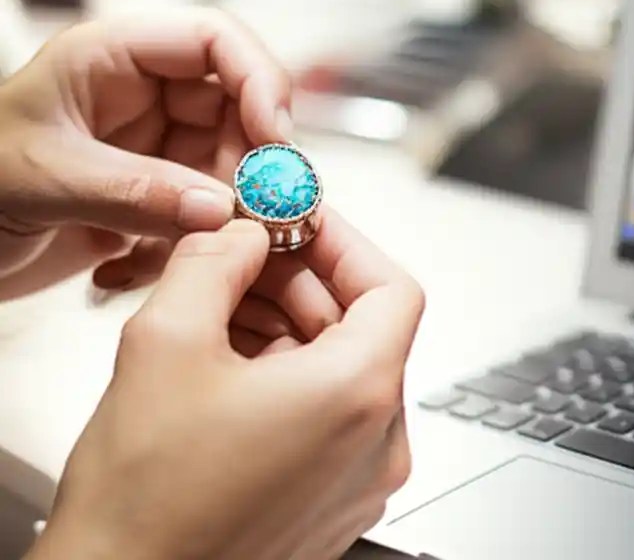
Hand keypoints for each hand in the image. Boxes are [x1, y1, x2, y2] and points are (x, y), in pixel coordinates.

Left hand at [0, 9, 291, 286]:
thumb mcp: (41, 182)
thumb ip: (135, 193)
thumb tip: (223, 208)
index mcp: (111, 57)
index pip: (213, 38)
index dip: (257, 77)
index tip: (275, 135)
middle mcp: (144, 95)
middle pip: (240, 105)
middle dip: (256, 158)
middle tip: (267, 209)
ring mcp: (155, 146)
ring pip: (234, 165)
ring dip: (231, 211)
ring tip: (199, 249)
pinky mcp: (158, 196)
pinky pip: (210, 212)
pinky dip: (197, 243)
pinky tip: (138, 265)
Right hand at [26, 214, 424, 559]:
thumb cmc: (145, 506)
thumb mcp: (166, 344)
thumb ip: (214, 264)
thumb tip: (239, 235)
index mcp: (359, 396)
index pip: (393, 288)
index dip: (344, 243)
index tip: (302, 222)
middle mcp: (378, 444)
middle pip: (365, 329)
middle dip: (301, 284)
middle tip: (244, 258)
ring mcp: (360, 481)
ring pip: (343, 374)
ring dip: (289, 330)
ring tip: (220, 313)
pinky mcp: (333, 504)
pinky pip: (330, 420)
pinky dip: (289, 381)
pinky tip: (229, 368)